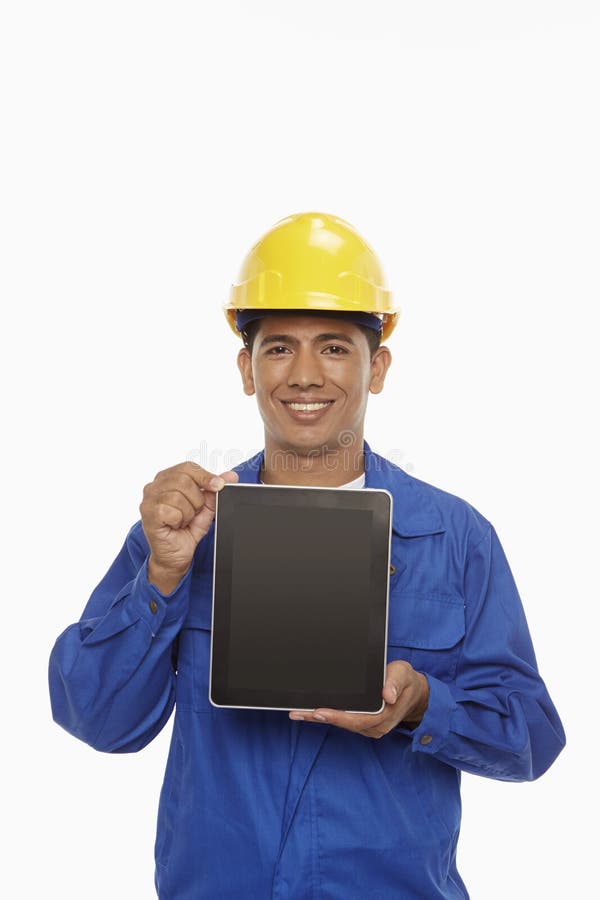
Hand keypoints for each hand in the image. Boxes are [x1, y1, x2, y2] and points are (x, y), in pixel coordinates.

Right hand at [140, 461, 238, 591]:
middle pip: (184, 480)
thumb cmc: (186, 530)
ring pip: (178, 497)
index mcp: (167, 479)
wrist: (175, 556)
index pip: (188, 467)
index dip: (205, 476)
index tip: (218, 486)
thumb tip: (231, 476)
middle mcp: (154, 486)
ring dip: (188, 513)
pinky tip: (175, 525)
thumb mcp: (206, 508)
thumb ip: (215, 491)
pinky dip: (179, 520)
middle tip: (193, 512)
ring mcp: (148, 500)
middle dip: (197, 499)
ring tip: (183, 520)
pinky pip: (171, 511)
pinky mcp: (148, 514)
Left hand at [288, 660, 429, 738]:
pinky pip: (342, 720)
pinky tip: (309, 712)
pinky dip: (325, 716)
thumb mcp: (404, 675)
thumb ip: (395, 682)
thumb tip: (388, 695)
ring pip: (340, 723)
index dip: (338, 716)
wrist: (414, 694)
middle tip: (299, 711)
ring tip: (297, 711)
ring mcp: (368, 726)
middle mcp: (375, 726)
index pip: (358, 719)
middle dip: (320, 717)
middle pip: (344, 723)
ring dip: (318, 717)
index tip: (319, 711)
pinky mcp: (362, 723)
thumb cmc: (406, 682)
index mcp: (385, 716)